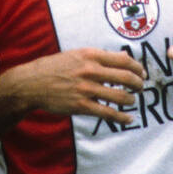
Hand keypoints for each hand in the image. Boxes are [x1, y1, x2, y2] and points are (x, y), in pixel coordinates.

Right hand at [3, 48, 145, 123]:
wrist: (31, 83)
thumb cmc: (54, 67)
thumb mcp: (76, 54)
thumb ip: (99, 56)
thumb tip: (123, 56)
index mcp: (90, 55)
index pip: (124, 59)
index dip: (137, 67)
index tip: (141, 73)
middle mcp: (90, 70)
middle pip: (126, 77)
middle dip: (138, 84)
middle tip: (140, 87)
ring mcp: (86, 89)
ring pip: (120, 96)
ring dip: (131, 100)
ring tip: (132, 101)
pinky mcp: (81, 105)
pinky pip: (108, 113)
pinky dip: (122, 117)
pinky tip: (128, 119)